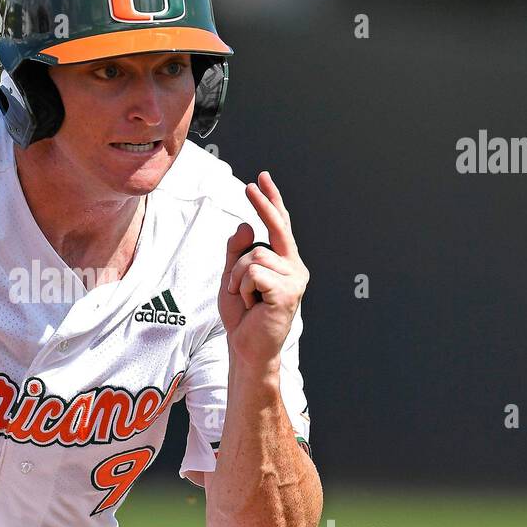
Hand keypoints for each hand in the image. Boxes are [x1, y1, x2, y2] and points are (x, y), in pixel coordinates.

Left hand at [218, 171, 309, 368]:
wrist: (247, 348)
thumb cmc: (242, 316)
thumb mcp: (232, 277)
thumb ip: (236, 252)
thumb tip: (245, 225)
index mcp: (284, 263)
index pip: (279, 226)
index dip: (272, 201)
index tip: (262, 178)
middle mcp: (295, 268)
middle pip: (276, 228)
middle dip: (263, 204)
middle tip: (250, 184)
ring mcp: (294, 280)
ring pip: (254, 256)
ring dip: (237, 278)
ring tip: (244, 298)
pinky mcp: (287, 292)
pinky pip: (253, 273)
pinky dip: (241, 288)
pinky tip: (250, 304)